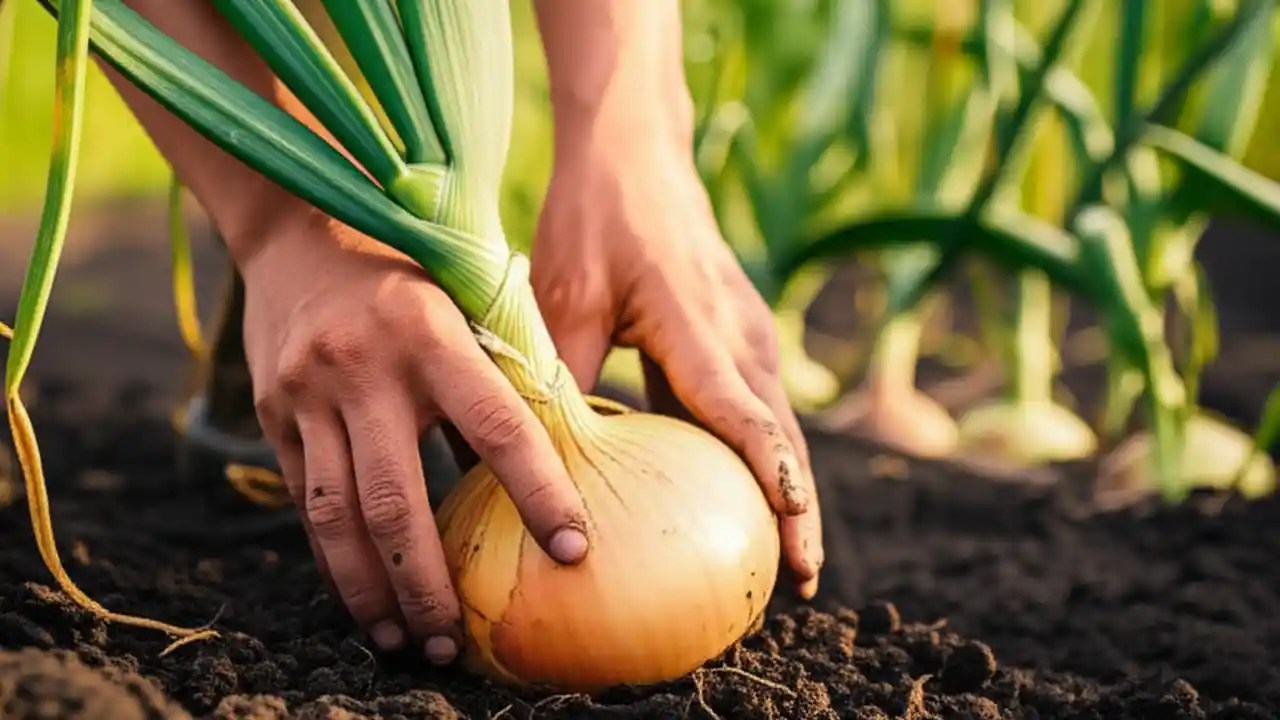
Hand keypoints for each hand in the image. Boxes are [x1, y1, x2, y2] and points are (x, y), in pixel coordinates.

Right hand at [236, 208, 589, 661]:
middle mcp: (362, 367)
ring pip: (336, 515)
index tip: (572, 549)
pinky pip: (305, 499)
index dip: (538, 490)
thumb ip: (501, 370)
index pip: (496, 424)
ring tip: (404, 639)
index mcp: (430, 332)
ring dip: (371, 588)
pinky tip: (363, 594)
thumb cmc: (408, 268)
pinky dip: (334, 555)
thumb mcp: (464, 298)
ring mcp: (306, 393)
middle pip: (394, 498)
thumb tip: (557, 452)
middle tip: (456, 644)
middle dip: (427, 581)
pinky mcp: (271, 413)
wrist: (295, 227)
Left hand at [530, 135, 823, 598]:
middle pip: (783, 437)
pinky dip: (762, 452)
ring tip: (784, 556)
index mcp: (697, 328)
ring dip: (787, 487)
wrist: (636, 150)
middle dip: (798, 509)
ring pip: (779, 424)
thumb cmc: (596, 217)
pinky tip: (737, 491)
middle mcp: (739, 334)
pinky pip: (758, 402)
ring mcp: (746, 330)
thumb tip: (542, 463)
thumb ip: (564, 378)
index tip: (795, 542)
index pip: (748, 418)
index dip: (773, 483)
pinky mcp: (737, 330)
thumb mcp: (565, 296)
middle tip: (799, 582)